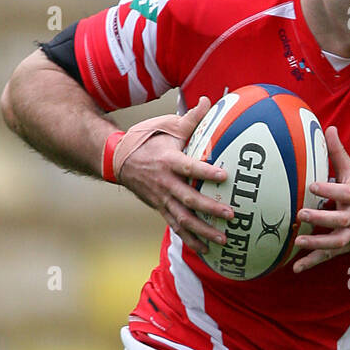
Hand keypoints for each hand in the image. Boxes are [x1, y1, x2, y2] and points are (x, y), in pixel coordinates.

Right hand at [113, 96, 232, 254]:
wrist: (118, 159)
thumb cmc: (147, 140)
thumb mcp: (167, 126)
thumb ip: (190, 119)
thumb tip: (208, 101)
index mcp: (168, 160)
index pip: (190, 167)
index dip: (206, 171)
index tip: (225, 175)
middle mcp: (165, 182)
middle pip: (189, 199)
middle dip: (210, 208)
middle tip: (231, 215)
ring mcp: (162, 198)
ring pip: (183, 219)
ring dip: (203, 231)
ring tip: (223, 239)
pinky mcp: (160, 208)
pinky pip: (176, 226)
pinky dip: (190, 239)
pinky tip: (206, 249)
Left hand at [293, 126, 349, 271]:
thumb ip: (338, 153)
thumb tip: (328, 128)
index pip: (343, 192)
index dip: (329, 189)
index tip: (312, 185)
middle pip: (338, 219)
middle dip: (321, 218)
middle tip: (301, 213)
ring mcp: (349, 235)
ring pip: (334, 242)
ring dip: (316, 243)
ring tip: (298, 241)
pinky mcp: (342, 248)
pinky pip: (326, 257)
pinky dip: (311, 263)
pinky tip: (295, 268)